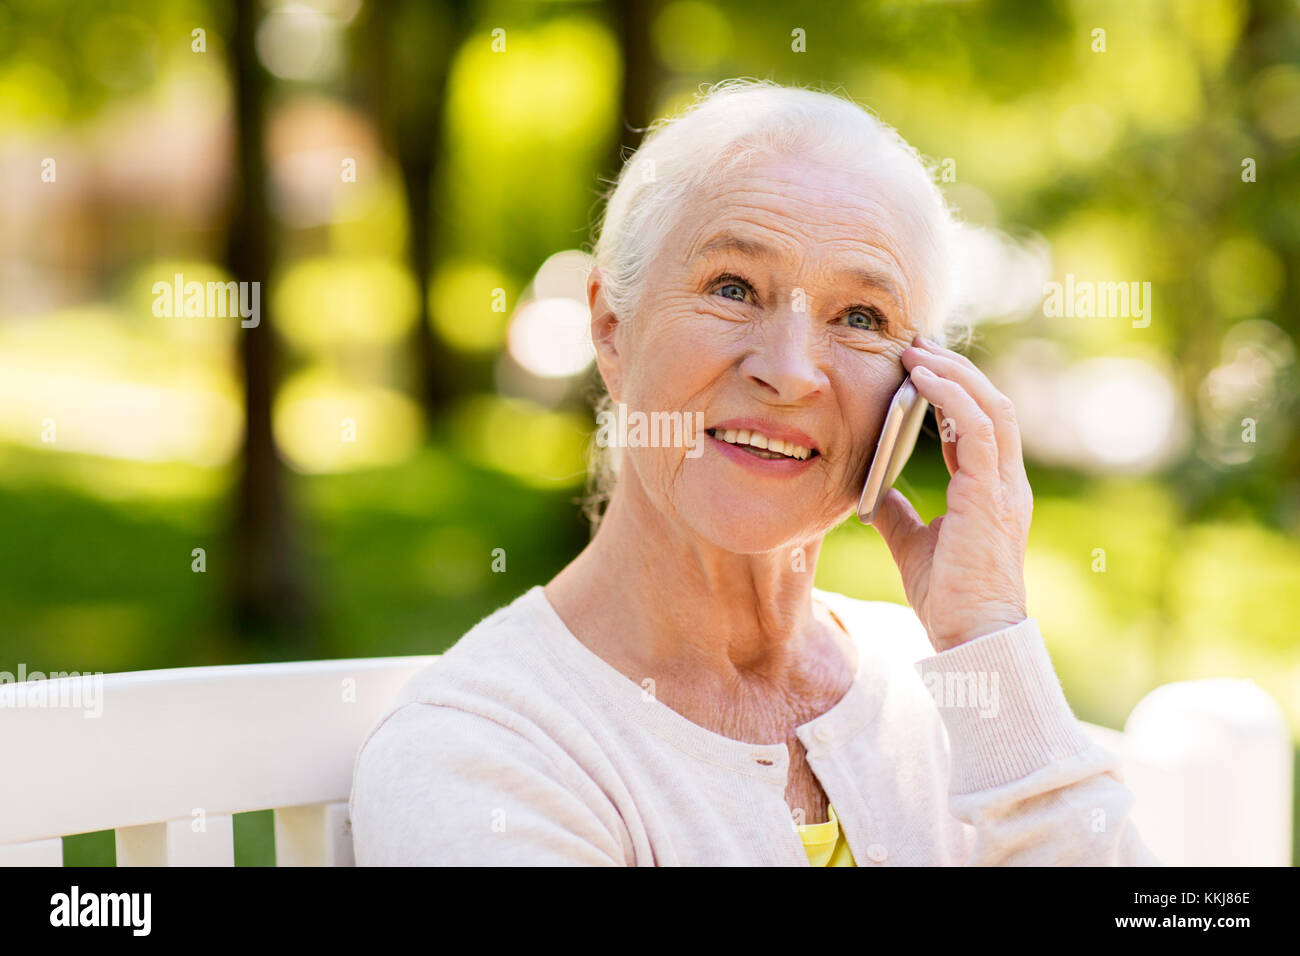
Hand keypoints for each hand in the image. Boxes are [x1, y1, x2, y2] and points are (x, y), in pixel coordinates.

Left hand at [873, 336, 1030, 652]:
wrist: (970, 636)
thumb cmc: (948, 599)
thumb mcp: (914, 545)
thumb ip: (900, 514)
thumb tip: (873, 491)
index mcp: (990, 492)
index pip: (977, 427)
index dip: (951, 394)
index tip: (918, 369)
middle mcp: (1004, 484)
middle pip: (990, 406)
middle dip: (955, 371)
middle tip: (916, 345)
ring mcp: (1004, 487)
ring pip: (991, 408)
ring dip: (954, 374)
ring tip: (917, 352)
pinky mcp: (991, 494)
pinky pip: (979, 429)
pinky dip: (952, 397)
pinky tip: (923, 379)